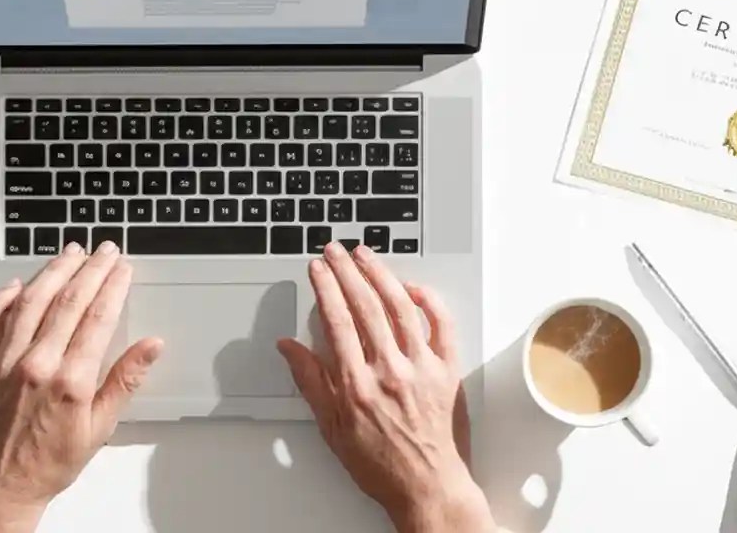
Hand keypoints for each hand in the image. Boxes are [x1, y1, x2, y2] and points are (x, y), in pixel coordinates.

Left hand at [0, 242, 162, 532]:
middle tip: (104, 251)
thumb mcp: (100, 427)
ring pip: (30, 301)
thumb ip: (125, 380)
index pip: (97, 317)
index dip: (112, 286)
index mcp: (68, 380)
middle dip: (90, 270)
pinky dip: (4, 297)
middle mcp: (35, 364)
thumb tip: (151, 347)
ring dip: (53, 272)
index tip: (122, 269)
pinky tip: (18, 284)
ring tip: (70, 253)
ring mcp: (4, 362)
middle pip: (67, 301)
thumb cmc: (49, 463)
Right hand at [277, 243, 494, 532]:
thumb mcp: (331, 426)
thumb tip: (289, 347)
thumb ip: (310, 381)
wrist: (425, 485)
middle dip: (347, 271)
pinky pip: (441, 325)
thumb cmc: (379, 462)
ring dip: (381, 275)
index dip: (325, 287)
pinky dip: (428, 301)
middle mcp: (389, 371)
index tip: (317, 268)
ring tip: (366, 256)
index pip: (337, 320)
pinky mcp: (447, 370)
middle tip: (335, 251)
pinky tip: (413, 287)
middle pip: (366, 305)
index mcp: (356, 384)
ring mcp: (421, 368)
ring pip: (400, 307)